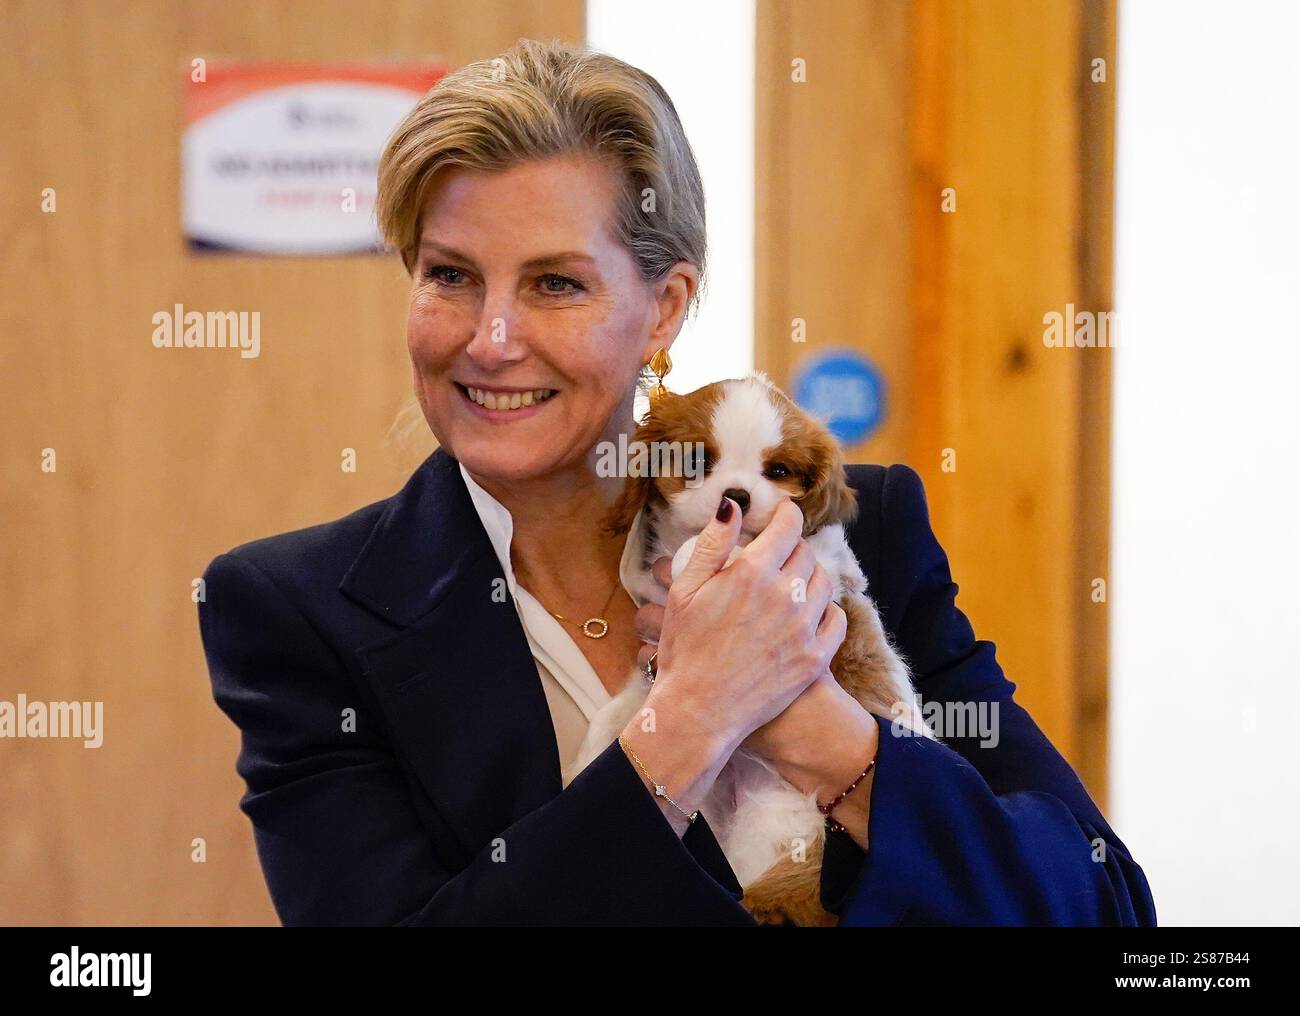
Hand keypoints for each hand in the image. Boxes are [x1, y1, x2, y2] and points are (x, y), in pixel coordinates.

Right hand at [632, 498, 844, 752]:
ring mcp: (803, 629)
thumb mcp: (685, 591)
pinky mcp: (815, 659)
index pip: (788, 527)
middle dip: (793, 547)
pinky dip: (826, 611)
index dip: (786, 515)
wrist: (698, 712)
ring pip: (823, 584)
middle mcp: (784, 596)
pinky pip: (836, 621)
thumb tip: (733, 506)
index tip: (783, 515)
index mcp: (751, 573)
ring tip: (792, 583)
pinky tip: (809, 614)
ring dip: (810, 576)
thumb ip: (713, 544)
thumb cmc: (684, 650)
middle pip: (807, 553)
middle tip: (778, 554)